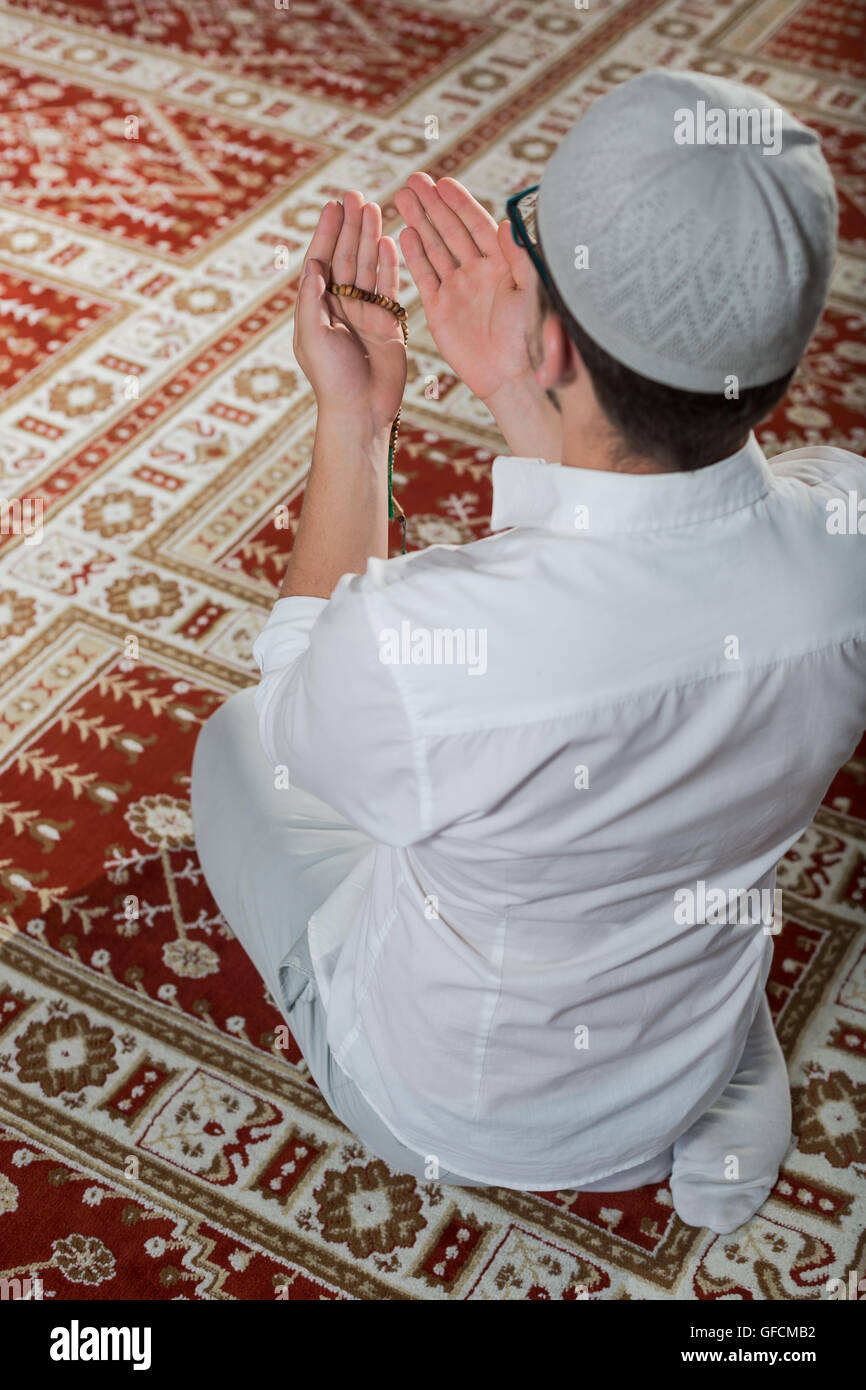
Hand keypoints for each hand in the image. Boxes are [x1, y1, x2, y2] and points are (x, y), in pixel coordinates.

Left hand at [294, 192, 406, 433]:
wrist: (361, 411)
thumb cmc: (331, 379)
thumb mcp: (313, 337)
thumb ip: (311, 300)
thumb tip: (313, 264)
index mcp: (317, 308)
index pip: (320, 261)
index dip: (326, 232)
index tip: (333, 205)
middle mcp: (340, 306)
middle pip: (344, 257)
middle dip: (350, 227)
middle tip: (356, 196)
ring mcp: (365, 313)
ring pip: (366, 267)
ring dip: (369, 238)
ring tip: (374, 207)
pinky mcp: (387, 323)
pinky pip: (388, 287)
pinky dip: (389, 264)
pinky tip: (390, 240)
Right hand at [396, 173, 537, 401]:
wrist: (513, 376)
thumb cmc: (530, 336)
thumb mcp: (530, 292)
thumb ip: (519, 257)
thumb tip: (506, 224)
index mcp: (501, 264)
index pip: (476, 225)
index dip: (459, 203)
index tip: (443, 182)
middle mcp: (477, 272)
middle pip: (450, 231)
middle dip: (432, 205)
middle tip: (413, 180)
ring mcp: (457, 290)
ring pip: (434, 248)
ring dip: (419, 222)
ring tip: (402, 197)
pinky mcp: (440, 310)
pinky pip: (424, 277)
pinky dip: (414, 256)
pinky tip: (404, 233)